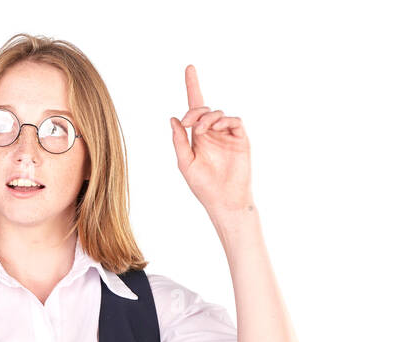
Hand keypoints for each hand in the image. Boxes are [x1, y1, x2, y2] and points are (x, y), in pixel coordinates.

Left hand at [169, 64, 253, 213]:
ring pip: (217, 113)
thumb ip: (178, 141)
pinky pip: (234, 120)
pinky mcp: (241, 139)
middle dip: (194, 112)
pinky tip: (215, 128)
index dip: (192, 86)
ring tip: (200, 131)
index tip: (189, 67)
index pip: (194, 107)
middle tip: (188, 124)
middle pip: (203, 109)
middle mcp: (212, 132)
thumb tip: (174, 119)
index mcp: (198, 137)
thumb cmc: (204, 186)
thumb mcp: (185, 163)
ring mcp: (227, 135)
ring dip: (206, 117)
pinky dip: (224, 120)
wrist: (224, 200)